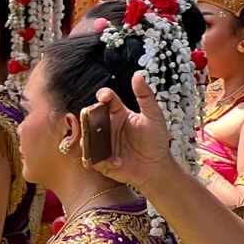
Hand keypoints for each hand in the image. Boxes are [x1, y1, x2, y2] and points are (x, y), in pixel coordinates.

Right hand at [89, 72, 179, 193]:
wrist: (157, 168)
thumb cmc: (156, 141)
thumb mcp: (154, 116)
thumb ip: (145, 96)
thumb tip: (137, 75)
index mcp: (118, 113)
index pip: (106, 100)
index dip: (103, 96)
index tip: (104, 96)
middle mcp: (107, 127)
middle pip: (91, 116)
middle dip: (88, 116)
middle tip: (91, 117)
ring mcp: (102, 143)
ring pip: (86, 136)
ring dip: (89, 137)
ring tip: (97, 140)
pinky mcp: (100, 160)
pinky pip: (92, 157)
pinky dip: (98, 158)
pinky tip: (115, 160)